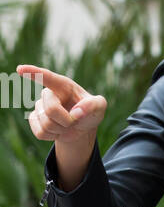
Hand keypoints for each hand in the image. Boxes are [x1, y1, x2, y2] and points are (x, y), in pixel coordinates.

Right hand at [18, 64, 106, 192]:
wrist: (81, 126)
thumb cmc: (89, 111)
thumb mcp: (100, 106)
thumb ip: (95, 104)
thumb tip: (78, 111)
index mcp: (63, 85)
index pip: (47, 77)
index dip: (33, 73)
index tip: (20, 69)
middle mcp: (48, 94)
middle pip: (51, 109)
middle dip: (66, 120)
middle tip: (75, 120)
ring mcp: (39, 107)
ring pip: (46, 124)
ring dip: (61, 129)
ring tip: (67, 124)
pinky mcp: (34, 120)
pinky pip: (40, 133)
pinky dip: (53, 136)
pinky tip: (58, 130)